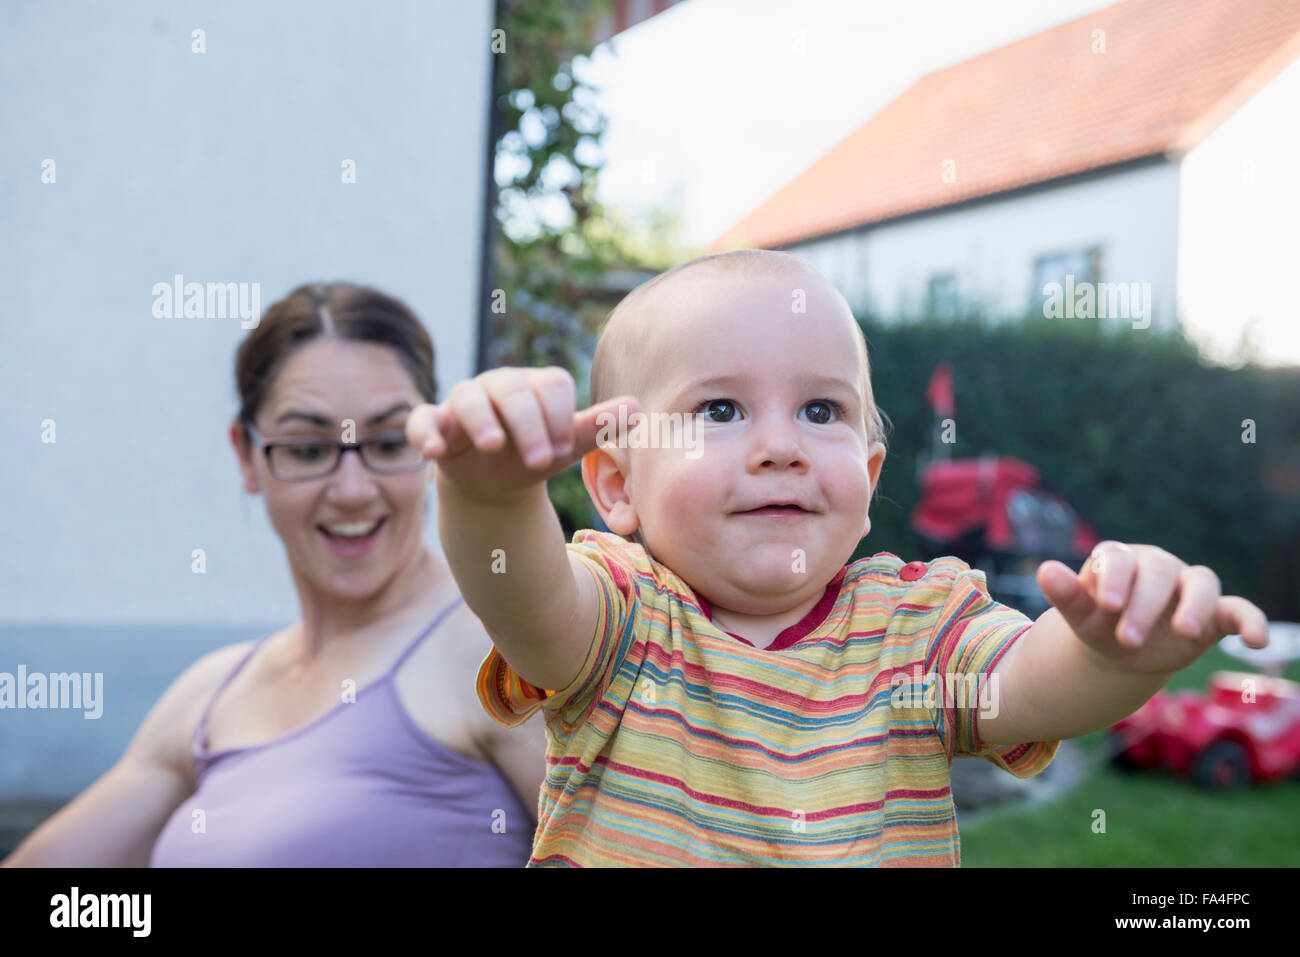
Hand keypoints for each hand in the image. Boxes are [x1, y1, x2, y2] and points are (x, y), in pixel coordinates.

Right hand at [405, 366, 640, 504]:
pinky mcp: (434, 425)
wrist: (493, 485)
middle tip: (542, 459)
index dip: (561, 415)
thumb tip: (637, 408)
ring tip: (492, 445)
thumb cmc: (533, 454)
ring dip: (481, 420)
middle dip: (529, 424)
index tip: (565, 449)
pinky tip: (434, 452)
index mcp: (536, 386)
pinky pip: (422, 421)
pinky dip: (426, 433)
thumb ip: (597, 427)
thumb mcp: (567, 446)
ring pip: (469, 399)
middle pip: (514, 392)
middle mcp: (499, 386)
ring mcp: (464, 402)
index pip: (552, 386)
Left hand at [1035, 541, 1268, 674]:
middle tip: (1128, 638)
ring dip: (1194, 606)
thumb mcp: (1080, 617)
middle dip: (1144, 605)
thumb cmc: (1098, 625)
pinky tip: (1258, 641)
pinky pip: (1238, 609)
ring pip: (1201, 581)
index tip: (1107, 605)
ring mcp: (1187, 586)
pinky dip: (1252, 620)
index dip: (1114, 577)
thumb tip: (1044, 570)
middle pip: (1157, 572)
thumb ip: (1067, 595)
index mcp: (1119, 559)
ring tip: (1185, 633)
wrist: (1122, 649)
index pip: (1118, 557)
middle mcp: (1156, 565)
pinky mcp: (1214, 613)